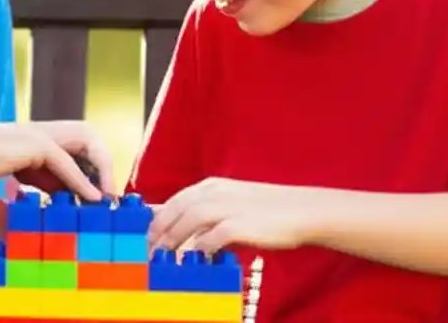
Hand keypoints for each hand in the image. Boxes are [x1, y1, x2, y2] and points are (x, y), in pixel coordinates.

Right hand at [0, 119, 114, 230]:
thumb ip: (3, 215)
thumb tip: (20, 234)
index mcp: (18, 151)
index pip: (61, 164)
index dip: (77, 184)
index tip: (86, 209)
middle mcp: (31, 139)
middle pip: (82, 141)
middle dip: (98, 167)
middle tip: (104, 201)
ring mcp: (32, 137)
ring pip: (84, 142)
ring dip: (99, 168)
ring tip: (105, 201)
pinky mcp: (31, 143)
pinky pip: (66, 163)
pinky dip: (83, 182)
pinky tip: (93, 200)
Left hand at [149, 177, 323, 254]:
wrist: (302, 211)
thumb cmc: (267, 213)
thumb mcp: (233, 206)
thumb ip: (209, 218)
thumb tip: (186, 237)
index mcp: (212, 186)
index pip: (175, 200)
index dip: (156, 218)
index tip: (145, 235)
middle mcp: (216, 192)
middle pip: (176, 208)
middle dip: (158, 230)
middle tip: (146, 250)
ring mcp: (228, 206)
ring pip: (188, 220)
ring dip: (172, 239)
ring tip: (161, 257)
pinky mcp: (240, 224)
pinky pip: (211, 237)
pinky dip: (199, 249)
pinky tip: (193, 261)